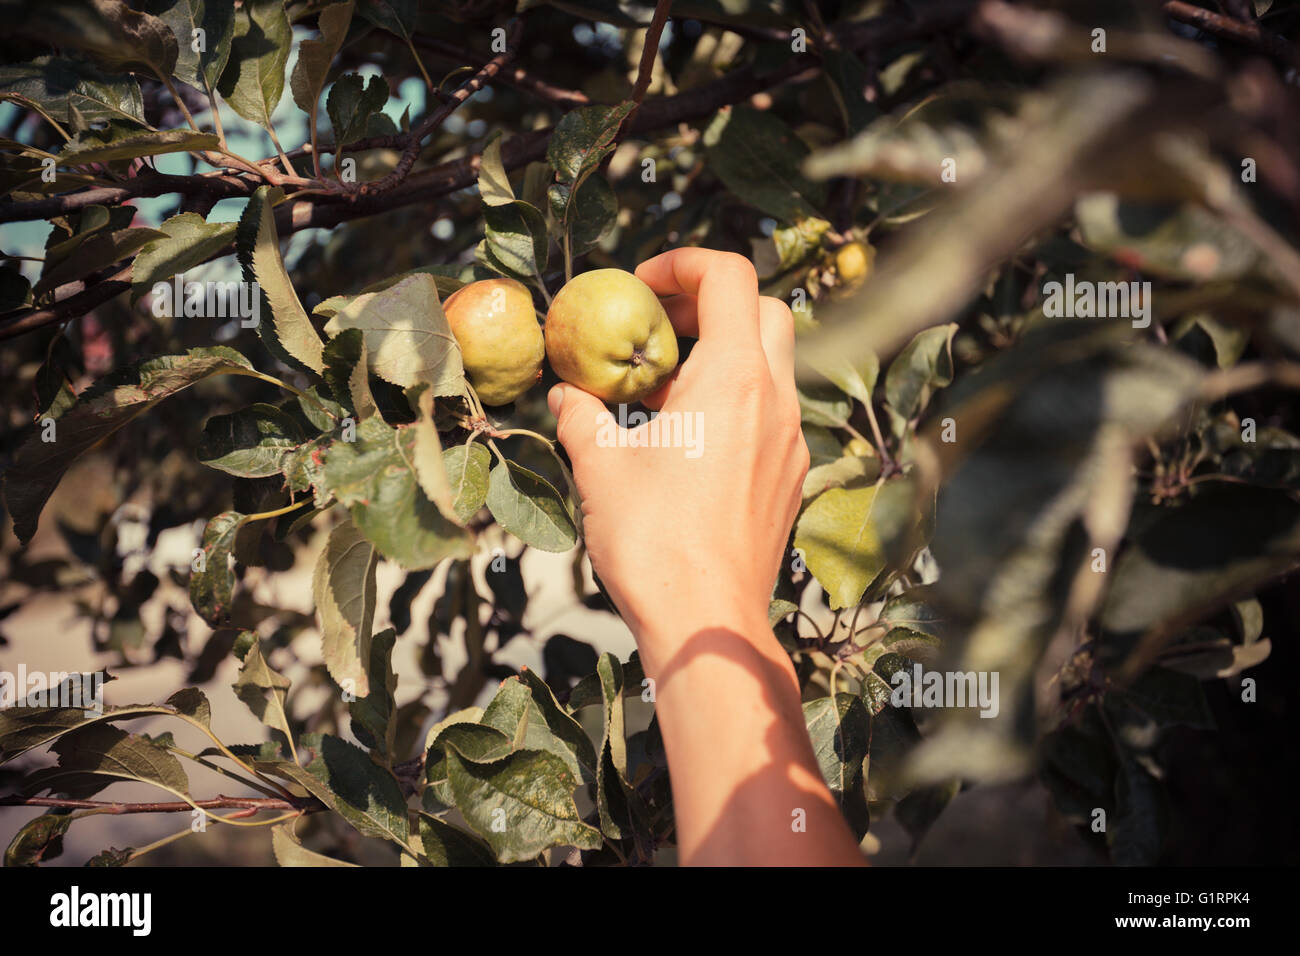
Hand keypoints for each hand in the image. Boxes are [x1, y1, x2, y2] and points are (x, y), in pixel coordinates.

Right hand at [547, 248, 808, 671]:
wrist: (706, 620)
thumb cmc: (652, 540)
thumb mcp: (599, 466)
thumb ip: (580, 415)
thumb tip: (565, 395)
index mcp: (733, 378)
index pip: (729, 277)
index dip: (683, 263)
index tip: (639, 283)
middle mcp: (775, 400)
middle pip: (762, 311)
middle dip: (707, 302)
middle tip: (654, 322)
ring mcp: (790, 441)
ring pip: (770, 364)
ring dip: (719, 354)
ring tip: (660, 384)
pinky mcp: (789, 477)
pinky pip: (770, 412)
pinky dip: (733, 399)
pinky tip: (687, 435)